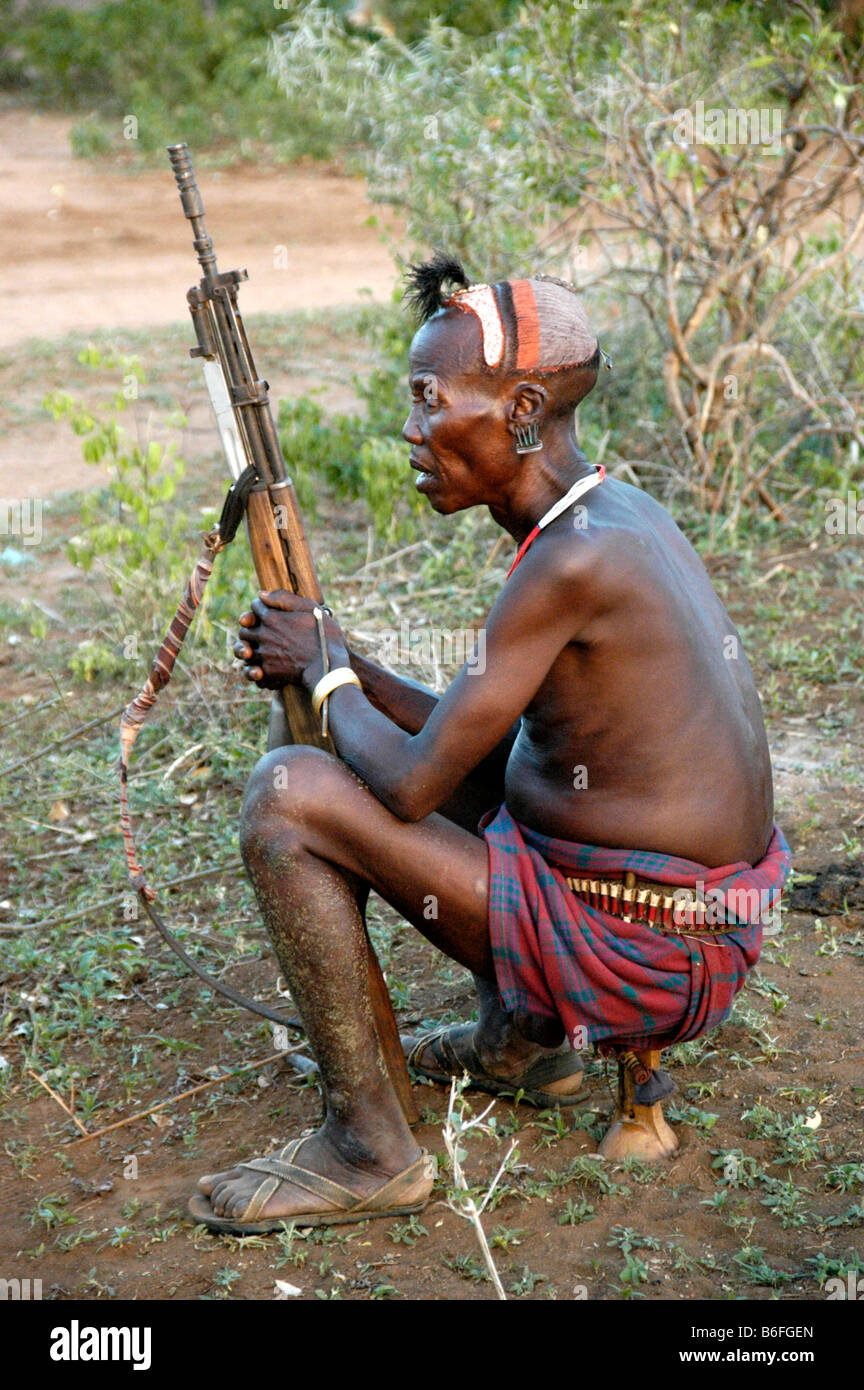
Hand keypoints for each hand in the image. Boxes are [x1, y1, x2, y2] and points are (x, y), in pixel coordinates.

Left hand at [234, 591, 349, 690]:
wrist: (330, 666)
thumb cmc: (325, 636)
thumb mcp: (311, 609)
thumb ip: (285, 599)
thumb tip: (261, 594)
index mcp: (272, 618)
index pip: (255, 606)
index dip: (261, 607)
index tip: (268, 611)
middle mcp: (264, 635)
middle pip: (244, 630)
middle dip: (251, 629)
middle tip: (262, 633)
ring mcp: (264, 655)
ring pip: (245, 652)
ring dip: (251, 650)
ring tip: (263, 652)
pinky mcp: (268, 673)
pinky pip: (253, 671)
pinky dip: (258, 671)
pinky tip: (267, 669)